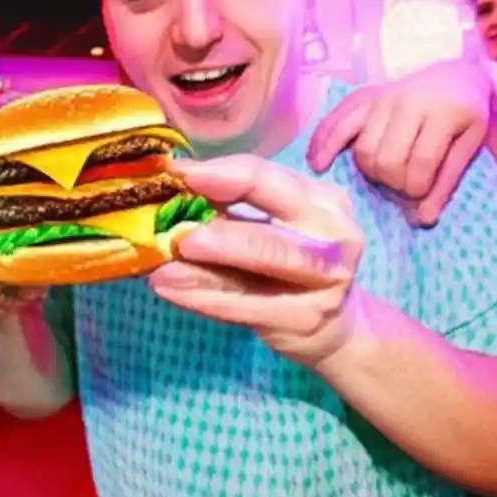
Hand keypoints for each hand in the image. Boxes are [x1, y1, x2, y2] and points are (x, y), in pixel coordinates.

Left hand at [149, 155, 363, 368]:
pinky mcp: (304, 320)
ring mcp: (324, 285)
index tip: (175, 174)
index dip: (219, 175)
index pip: (266, 180)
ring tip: (162, 273)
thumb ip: (236, 205)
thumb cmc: (291, 260)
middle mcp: (334, 241)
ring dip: (206, 273)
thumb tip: (173, 187)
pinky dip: (205, 300)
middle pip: (273, 237)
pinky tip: (172, 291)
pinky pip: (247, 308)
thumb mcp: (276, 223)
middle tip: (180, 239)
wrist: (334, 322)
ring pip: (259, 277)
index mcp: (323, 203)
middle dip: (224, 238)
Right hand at [307, 58, 491, 225]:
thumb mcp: (470, 143)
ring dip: (371, 172)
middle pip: (386, 159)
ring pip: (362, 149)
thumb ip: (447, 180)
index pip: (421, 162)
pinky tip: (319, 163)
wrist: (455, 73)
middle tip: (405, 182)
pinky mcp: (364, 98)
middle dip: (394, 182)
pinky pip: (337, 121)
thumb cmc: (466, 112)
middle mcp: (405, 103)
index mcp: (439, 113)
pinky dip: (324, 143)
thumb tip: (423, 220)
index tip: (424, 193)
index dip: (419, 188)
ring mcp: (381, 99)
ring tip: (383, 174)